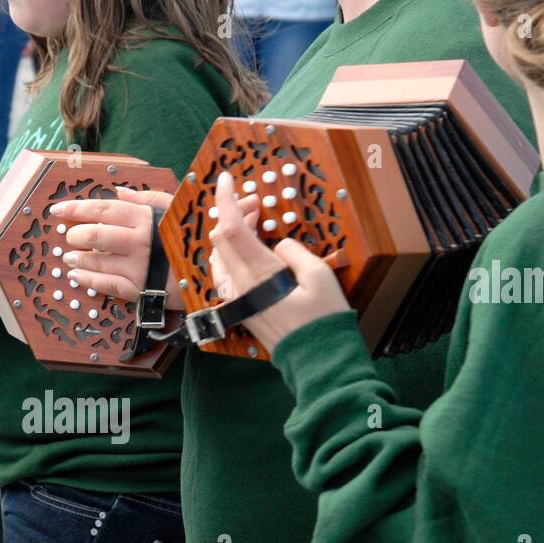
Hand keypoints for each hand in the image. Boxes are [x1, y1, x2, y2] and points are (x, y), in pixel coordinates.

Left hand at [53, 187, 260, 309]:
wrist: (212, 275)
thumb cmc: (191, 238)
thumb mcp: (174, 210)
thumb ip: (145, 199)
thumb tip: (118, 190)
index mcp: (145, 217)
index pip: (102, 209)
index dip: (75, 209)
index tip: (56, 209)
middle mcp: (138, 240)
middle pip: (94, 235)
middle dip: (75, 235)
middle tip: (69, 237)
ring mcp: (136, 267)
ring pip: (96, 261)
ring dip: (77, 259)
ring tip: (69, 258)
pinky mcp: (137, 290)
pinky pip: (105, 285)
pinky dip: (87, 280)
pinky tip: (78, 277)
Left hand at [208, 171, 349, 351]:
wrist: (317, 364)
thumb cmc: (324, 322)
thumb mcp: (320, 276)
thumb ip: (295, 253)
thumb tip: (279, 246)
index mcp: (258, 275)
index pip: (229, 229)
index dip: (225, 200)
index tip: (227, 179)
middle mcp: (239, 288)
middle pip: (220, 240)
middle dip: (232, 213)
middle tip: (254, 203)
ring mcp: (237, 301)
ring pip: (220, 257)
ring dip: (231, 235)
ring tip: (253, 223)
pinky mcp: (241, 311)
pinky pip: (227, 275)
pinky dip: (233, 254)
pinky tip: (250, 250)